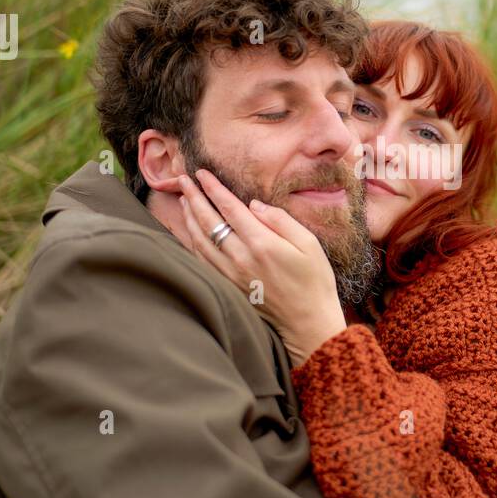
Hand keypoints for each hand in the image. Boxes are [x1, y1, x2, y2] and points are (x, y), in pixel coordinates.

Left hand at [178, 168, 347, 366]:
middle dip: (193, 197)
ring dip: (188, 217)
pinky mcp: (228, 286)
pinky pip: (202, 259)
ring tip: (183, 199)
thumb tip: (253, 205)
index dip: (213, 188)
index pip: (229, 208)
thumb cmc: (314, 282)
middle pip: (208, 221)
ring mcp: (231, 274)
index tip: (201, 173)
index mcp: (262, 243)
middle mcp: (241, 258)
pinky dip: (191, 241)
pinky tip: (189, 230)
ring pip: (200, 240)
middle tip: (181, 179)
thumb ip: (280, 220)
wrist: (308, 324)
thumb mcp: (309, 244)